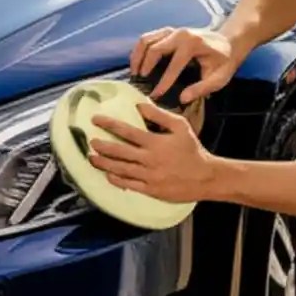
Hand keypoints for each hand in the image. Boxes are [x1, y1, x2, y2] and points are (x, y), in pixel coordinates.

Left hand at [88, 102, 219, 202]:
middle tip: (91, 141)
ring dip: (103, 163)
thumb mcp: (181, 126)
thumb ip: (160, 115)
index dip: (109, 125)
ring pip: (120, 169)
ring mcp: (148, 176)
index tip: (96, 120)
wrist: (205, 177)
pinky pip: (128, 185)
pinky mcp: (150, 189)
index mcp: (156, 143)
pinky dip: (116, 179)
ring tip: (92, 158)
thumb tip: (140, 105)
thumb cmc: (192, 150)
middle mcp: (149, 159)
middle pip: (119, 152)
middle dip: (102, 146)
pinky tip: (108, 174)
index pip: (127, 131)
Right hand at [131, 26, 243, 103]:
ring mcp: (173, 30)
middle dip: (144, 67)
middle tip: (139, 84)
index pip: (173, 65)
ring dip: (137, 56)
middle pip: (154, 48)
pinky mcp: (168, 30)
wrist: (229, 42)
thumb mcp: (219, 78)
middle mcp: (181, 34)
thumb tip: (182, 98)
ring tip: (135, 73)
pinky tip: (139, 63)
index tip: (155, 95)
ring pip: (146, 39)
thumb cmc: (224, 61)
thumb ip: (202, 88)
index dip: (163, 82)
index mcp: (193, 44)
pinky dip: (140, 49)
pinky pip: (148, 37)